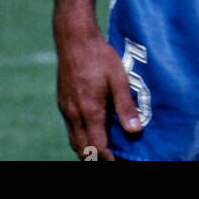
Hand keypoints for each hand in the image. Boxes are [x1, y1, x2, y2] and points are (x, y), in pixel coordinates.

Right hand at [55, 24, 141, 160]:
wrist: (73, 37)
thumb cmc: (99, 55)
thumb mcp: (117, 78)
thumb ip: (125, 106)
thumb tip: (135, 131)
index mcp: (89, 111)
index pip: (98, 147)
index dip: (109, 158)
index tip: (120, 160)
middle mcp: (74, 114)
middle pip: (83, 149)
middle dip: (97, 157)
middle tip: (113, 156)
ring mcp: (66, 108)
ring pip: (74, 141)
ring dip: (87, 149)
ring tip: (103, 148)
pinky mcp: (62, 102)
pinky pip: (71, 128)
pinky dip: (81, 136)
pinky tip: (92, 129)